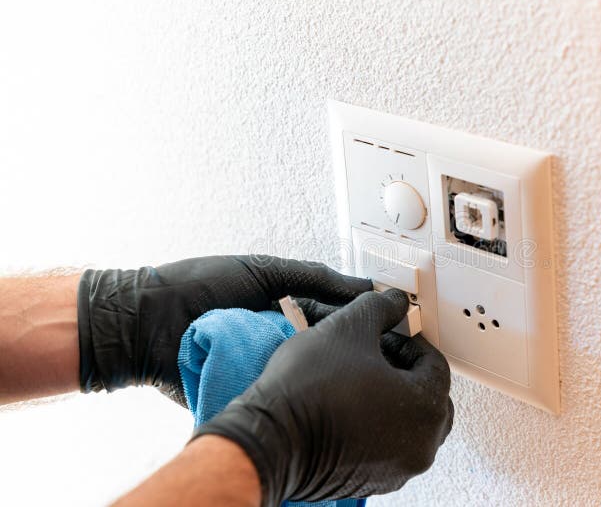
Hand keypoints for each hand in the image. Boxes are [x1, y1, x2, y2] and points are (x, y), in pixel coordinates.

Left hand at [77, 255, 371, 404]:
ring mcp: (265, 369)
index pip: (334, 319)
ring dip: (326, 376)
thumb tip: (363, 287)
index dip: (360, 324)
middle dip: (350, 354)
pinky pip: (279, 397)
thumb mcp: (263, 270)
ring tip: (356, 378)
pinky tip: (318, 396)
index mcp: (285, 311)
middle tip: (381, 359)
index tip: (390, 328)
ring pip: (307, 377)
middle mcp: (279, 341)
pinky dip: (295, 396)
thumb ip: (312, 276)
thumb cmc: (196, 287)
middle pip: (326, 351)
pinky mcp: (248, 394)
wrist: (143, 323)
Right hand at [193, 289, 453, 505]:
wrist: (267, 440)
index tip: (386, 334)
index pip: (436, 365)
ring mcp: (397, 469)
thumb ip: (380, 308)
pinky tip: (347, 406)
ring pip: (410, 424)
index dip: (410, 341)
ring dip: (393, 398)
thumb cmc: (309, 388)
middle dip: (406, 371)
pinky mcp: (371, 482)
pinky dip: (378, 425)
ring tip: (359, 378)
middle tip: (376, 354)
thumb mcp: (349, 327)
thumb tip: (394, 302)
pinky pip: (388, 446)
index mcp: (426, 410)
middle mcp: (420, 446)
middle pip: (429, 397)